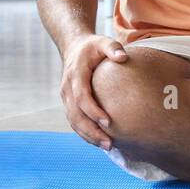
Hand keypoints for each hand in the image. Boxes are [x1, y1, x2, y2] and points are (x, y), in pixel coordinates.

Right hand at [60, 34, 129, 148]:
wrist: (74, 48)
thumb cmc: (92, 47)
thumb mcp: (102, 42)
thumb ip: (113, 48)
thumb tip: (123, 57)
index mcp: (75, 75)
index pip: (82, 96)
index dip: (93, 111)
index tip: (108, 121)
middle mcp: (67, 88)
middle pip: (76, 115)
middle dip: (91, 131)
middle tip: (109, 143)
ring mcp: (66, 97)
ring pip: (74, 121)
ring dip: (88, 136)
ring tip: (108, 146)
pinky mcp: (69, 103)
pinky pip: (75, 121)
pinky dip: (85, 133)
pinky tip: (100, 141)